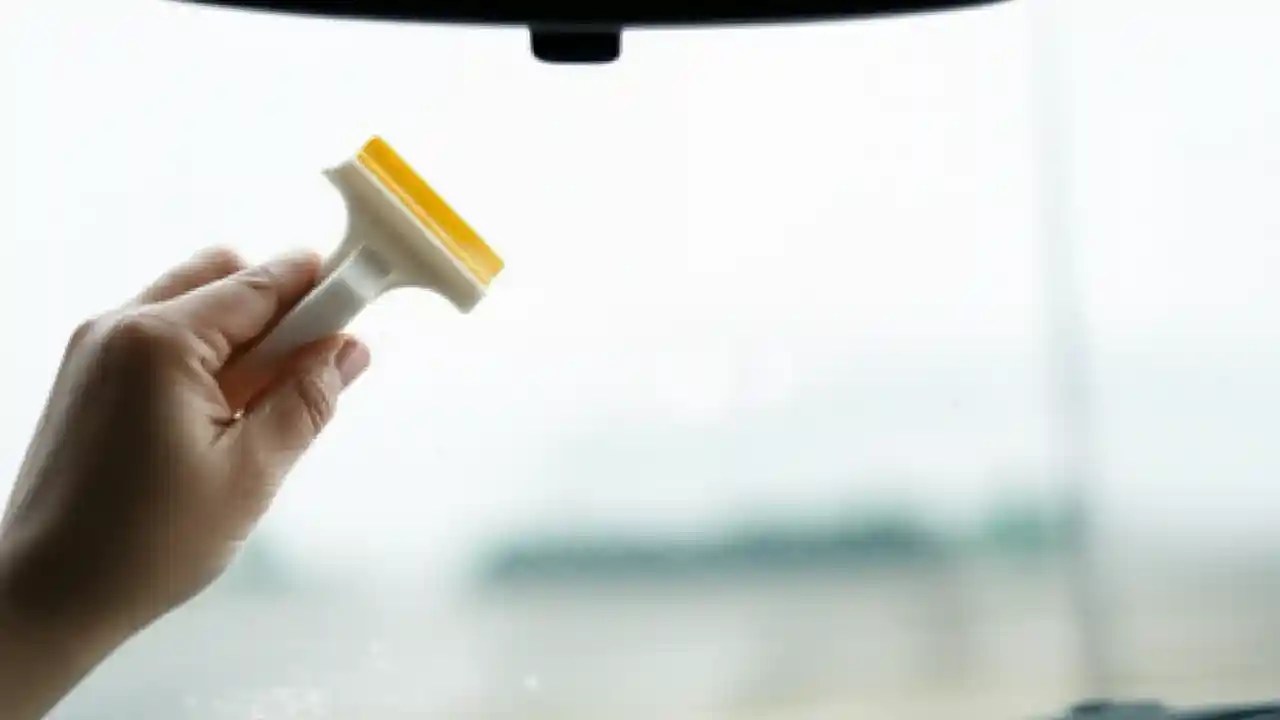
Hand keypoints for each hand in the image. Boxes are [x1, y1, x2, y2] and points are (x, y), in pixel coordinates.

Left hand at [0, 248, 369, 718]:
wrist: (48, 596)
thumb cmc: (146, 545)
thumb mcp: (251, 474)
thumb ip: (306, 401)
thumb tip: (348, 351)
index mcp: (159, 342)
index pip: (258, 285)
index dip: (319, 287)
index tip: (362, 291)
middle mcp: (118, 327)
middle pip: (221, 277)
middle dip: (278, 308)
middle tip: (313, 366)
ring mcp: (95, 349)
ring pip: (192, 303)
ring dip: (242, 334)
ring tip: (263, 406)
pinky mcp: (86, 376)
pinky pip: (161, 336)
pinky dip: (204, 355)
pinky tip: (221, 416)